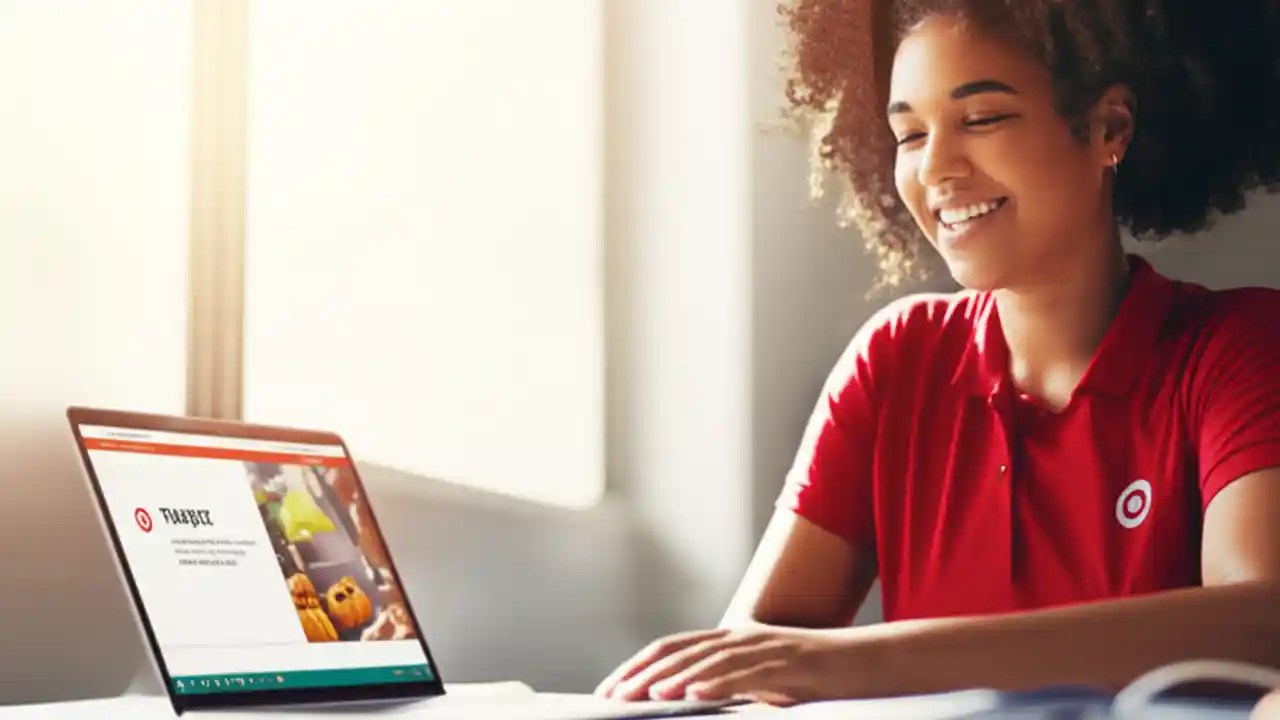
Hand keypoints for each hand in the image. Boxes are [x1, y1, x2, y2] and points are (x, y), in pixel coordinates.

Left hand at [593, 627, 855, 705]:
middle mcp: (742, 636)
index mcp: (731, 638)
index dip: (639, 664)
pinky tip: (695, 693)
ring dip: (674, 677)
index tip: (610, 688)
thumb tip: (689, 701)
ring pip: (709, 659)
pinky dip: (717, 682)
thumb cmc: (815, 676)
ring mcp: (765, 647)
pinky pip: (747, 673)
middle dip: (643, 673)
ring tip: (646, 694)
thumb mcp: (763, 680)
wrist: (869, 662)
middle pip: (681, 651)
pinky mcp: (789, 663)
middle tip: (613, 696)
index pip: (673, 646)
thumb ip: (729, 684)